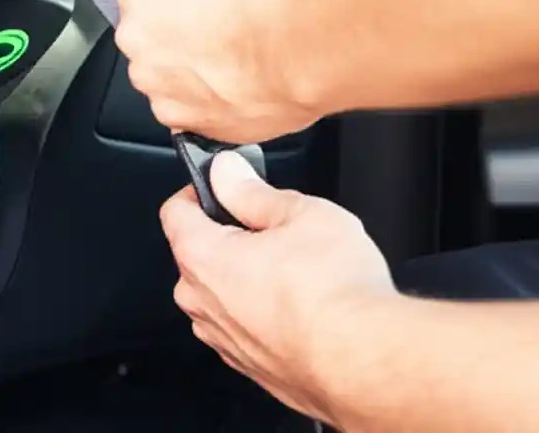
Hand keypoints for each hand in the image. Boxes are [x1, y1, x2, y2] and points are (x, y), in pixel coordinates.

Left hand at [116, 0, 317, 143]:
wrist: (296, 42)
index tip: (197, 1)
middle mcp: (141, 52)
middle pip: (152, 47)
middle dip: (180, 42)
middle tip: (222, 33)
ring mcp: (165, 95)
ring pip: (173, 86)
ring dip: (196, 78)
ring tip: (240, 64)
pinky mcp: (195, 128)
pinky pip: (201, 116)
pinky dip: (219, 107)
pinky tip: (248, 88)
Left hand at [161, 151, 397, 424]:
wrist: (363, 361)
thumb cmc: (334, 291)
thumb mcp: (301, 214)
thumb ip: (253, 191)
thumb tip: (227, 172)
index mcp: (202, 257)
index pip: (175, 211)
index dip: (200, 189)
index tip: (226, 185)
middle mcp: (201, 302)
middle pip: (198, 253)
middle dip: (228, 236)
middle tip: (273, 230)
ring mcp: (222, 339)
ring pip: (221, 294)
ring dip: (246, 278)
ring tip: (294, 272)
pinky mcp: (248, 365)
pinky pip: (243, 327)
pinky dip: (262, 314)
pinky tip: (300, 308)